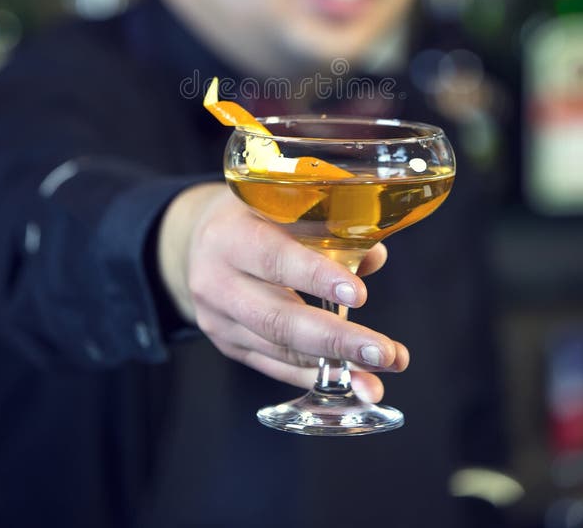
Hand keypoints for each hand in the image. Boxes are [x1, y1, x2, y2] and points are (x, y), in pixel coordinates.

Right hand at [157, 183, 408, 401]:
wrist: (200, 238)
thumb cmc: (255, 214)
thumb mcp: (283, 202)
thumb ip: (327, 225)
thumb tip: (373, 257)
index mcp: (229, 233)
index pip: (274, 258)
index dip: (316, 277)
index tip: (359, 294)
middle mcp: (216, 280)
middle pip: (276, 318)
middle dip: (335, 339)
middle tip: (382, 352)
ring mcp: (217, 318)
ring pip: (278, 349)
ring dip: (335, 366)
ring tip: (381, 372)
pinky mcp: (227, 344)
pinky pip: (274, 366)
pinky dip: (316, 376)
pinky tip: (354, 381)